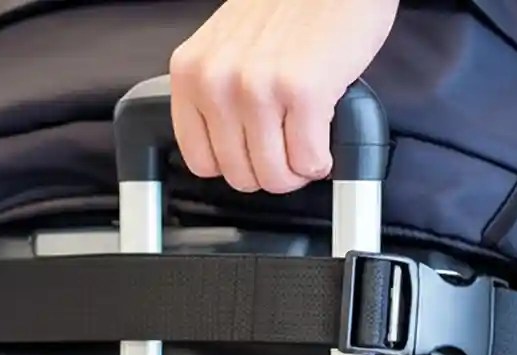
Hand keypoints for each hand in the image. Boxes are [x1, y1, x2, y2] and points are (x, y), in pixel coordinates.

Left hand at [169, 0, 399, 193]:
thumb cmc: (291, 8)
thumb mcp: (228, 47)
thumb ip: (219, 93)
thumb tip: (233, 147)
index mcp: (191, 71)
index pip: (200, 160)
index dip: (235, 165)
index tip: (254, 156)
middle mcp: (218, 81)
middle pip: (240, 175)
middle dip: (271, 172)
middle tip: (288, 152)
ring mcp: (259, 89)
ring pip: (275, 176)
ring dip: (297, 171)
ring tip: (307, 147)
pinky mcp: (303, 93)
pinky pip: (309, 161)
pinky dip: (321, 161)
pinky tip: (324, 140)